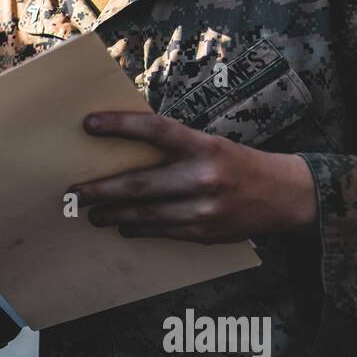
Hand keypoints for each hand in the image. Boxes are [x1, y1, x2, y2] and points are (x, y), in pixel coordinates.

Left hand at [68, 112, 317, 243]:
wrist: (282, 195)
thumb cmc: (236, 164)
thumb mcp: (210, 144)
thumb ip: (174, 147)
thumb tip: (126, 149)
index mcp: (203, 146)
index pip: (156, 130)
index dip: (121, 126)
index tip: (90, 124)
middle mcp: (203, 177)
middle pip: (140, 184)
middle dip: (101, 190)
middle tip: (74, 193)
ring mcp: (203, 209)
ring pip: (145, 214)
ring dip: (113, 214)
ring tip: (92, 213)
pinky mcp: (204, 232)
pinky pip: (161, 232)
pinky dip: (137, 229)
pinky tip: (123, 225)